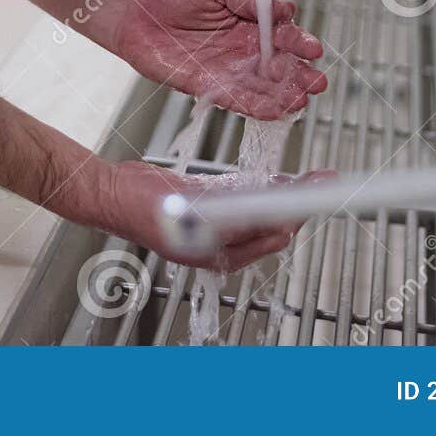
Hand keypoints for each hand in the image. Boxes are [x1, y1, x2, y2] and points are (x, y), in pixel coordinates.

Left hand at [92, 0, 325, 118]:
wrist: (130, 9)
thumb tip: (281, 7)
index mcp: (247, 20)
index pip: (281, 34)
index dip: (298, 41)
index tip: (312, 48)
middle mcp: (241, 48)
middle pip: (278, 65)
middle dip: (299, 74)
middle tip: (316, 81)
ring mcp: (226, 69)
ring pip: (261, 86)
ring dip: (283, 95)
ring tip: (301, 101)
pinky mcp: (206, 86)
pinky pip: (235, 99)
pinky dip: (255, 106)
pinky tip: (274, 111)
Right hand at [99, 160, 323, 271]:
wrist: (111, 192)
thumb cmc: (143, 210)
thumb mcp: (196, 216)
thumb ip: (236, 219)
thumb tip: (278, 222)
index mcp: (221, 256)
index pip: (273, 235)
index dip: (299, 212)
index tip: (321, 194)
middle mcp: (222, 244)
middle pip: (273, 223)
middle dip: (299, 203)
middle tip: (324, 181)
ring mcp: (215, 223)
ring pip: (262, 208)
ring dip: (286, 194)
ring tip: (311, 179)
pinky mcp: (207, 203)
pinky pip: (243, 197)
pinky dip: (262, 188)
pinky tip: (278, 179)